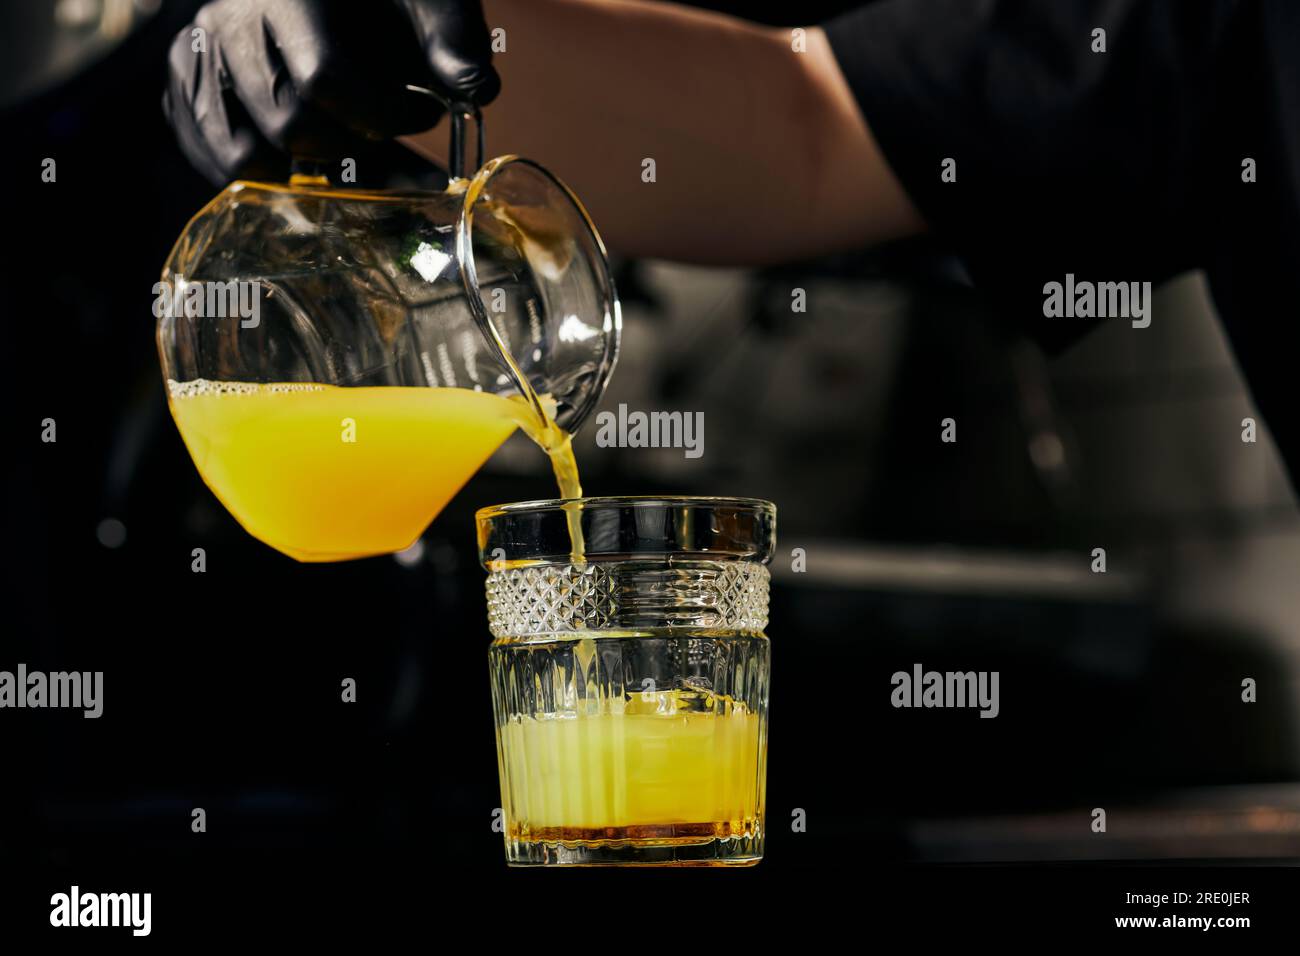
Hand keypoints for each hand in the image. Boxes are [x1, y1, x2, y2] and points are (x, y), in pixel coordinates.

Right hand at [163, 0, 499, 183]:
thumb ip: (452, 33)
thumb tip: (475, 88)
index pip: (324, 78)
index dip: (379, 113)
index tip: (417, 113)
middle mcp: (231, 20)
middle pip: (287, 124)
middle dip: (349, 145)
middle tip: (380, 131)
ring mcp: (199, 54)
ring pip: (243, 155)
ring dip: (302, 169)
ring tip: (342, 145)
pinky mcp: (184, 84)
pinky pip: (212, 157)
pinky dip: (262, 176)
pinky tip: (303, 158)